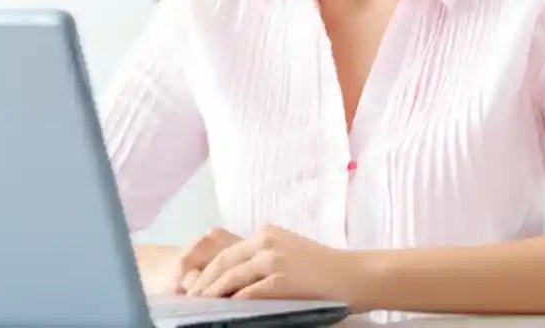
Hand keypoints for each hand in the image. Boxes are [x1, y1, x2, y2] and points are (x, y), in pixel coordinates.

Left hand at [184, 224, 368, 304]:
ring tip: (201, 309)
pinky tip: (226, 312)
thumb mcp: (289, 252)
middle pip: (222, 263)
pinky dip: (234, 303)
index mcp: (266, 233)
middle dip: (203, 284)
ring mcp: (273, 259)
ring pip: (231, 277)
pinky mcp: (281, 279)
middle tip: (189, 301)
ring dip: (212, 295)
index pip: (226, 252)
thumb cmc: (324, 269)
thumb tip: (235, 280)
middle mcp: (266, 241)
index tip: (194, 287)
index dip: (206, 271)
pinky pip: (248, 293)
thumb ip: (263, 258)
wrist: (355, 275)